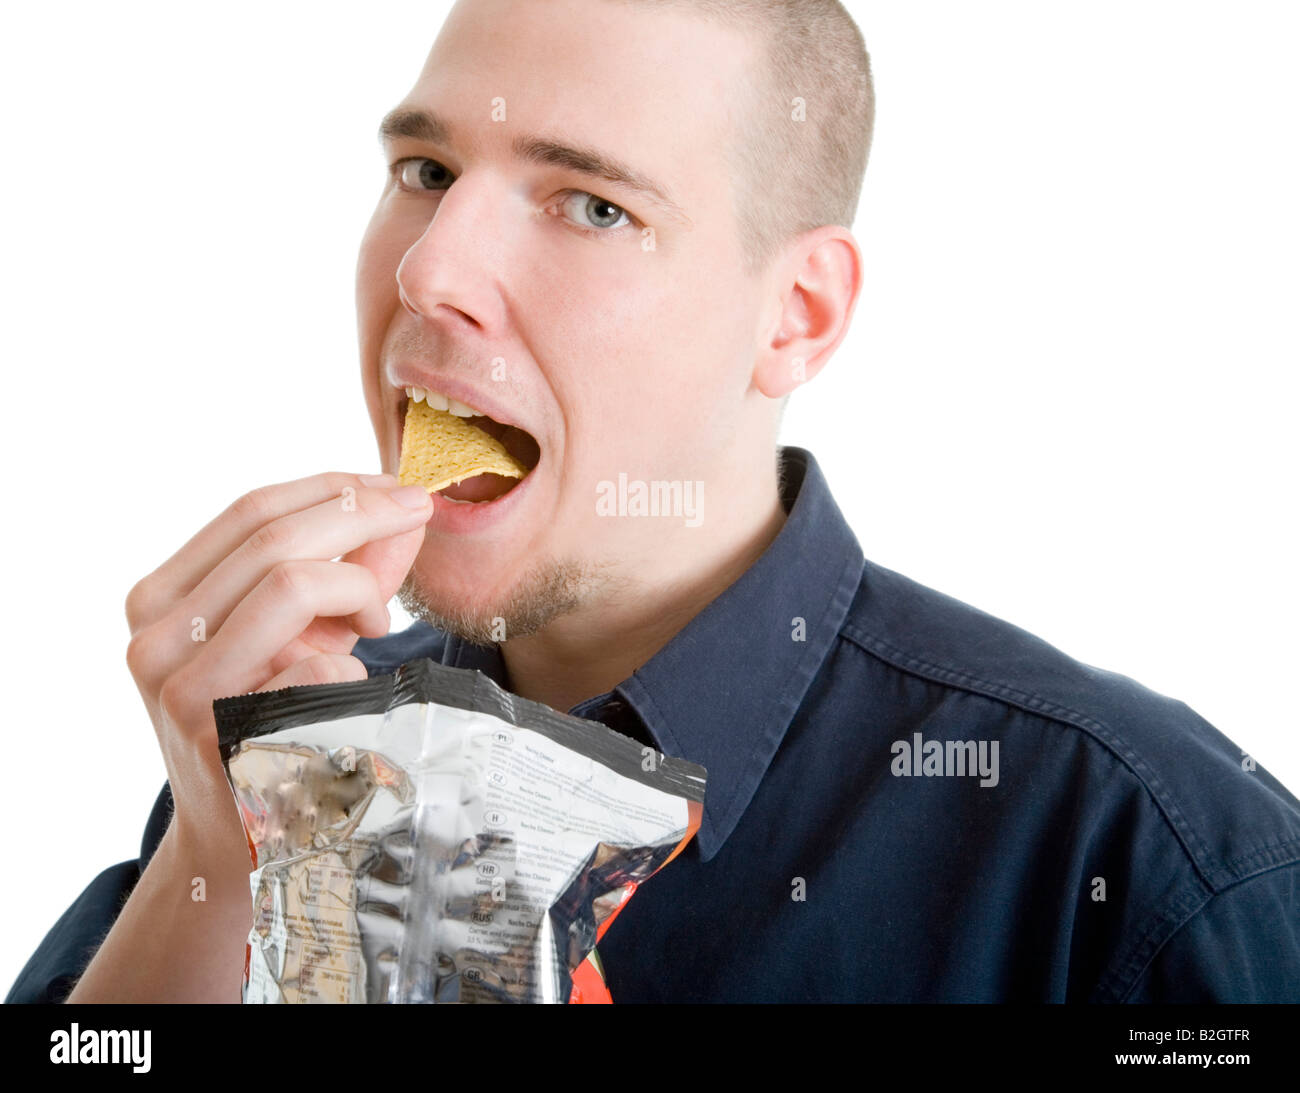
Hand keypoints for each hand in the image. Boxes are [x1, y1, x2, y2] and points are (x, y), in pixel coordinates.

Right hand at [123, 471, 431, 869]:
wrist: (240, 832)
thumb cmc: (275, 716)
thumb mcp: (302, 632)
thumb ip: (348, 569)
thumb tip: (406, 509)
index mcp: (160, 598)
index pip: (249, 511)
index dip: (331, 487)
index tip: (393, 486)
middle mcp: (155, 638)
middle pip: (272, 538)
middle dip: (362, 515)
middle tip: (418, 514)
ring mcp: (182, 690)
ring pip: (289, 585)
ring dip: (358, 589)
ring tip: (380, 620)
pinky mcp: (223, 737)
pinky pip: (317, 668)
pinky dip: (353, 666)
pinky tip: (351, 688)